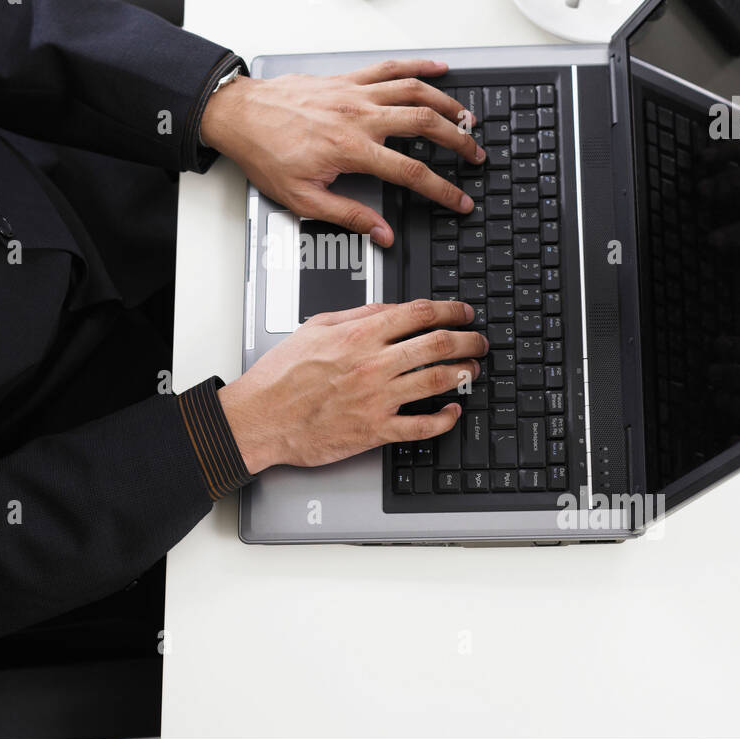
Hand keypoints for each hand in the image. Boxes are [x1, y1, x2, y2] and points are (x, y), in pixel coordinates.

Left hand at [200, 59, 484, 245]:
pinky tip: (439, 68)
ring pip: (414, 90)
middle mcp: (359, 116)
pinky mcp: (347, 80)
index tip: (459, 200)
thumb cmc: (266, 153)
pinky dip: (418, 66)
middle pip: (424, 123)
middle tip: (476, 154)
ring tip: (468, 117)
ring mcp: (355, 93)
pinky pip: (390, 68)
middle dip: (457, 141)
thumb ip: (347, 215)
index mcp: (351, 150)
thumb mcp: (302, 199)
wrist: (240, 116)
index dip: (441, 189)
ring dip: (446, 103)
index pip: (410, 172)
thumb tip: (380, 233)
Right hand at [216, 299, 487, 472]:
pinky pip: (422, 426)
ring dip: (463, 372)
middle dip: (468, 339)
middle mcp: (374, 365)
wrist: (261, 417)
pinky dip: (445, 419)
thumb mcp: (315, 328)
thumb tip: (388, 308)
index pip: (419, 314)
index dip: (451, 310)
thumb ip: (355, 315)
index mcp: (360, 336)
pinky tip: (453, 412)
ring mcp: (378, 399)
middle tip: (478, 340)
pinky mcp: (375, 430)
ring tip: (473, 369)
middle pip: (438, 345)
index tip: (463, 313)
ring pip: (438, 381)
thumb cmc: (280, 376)